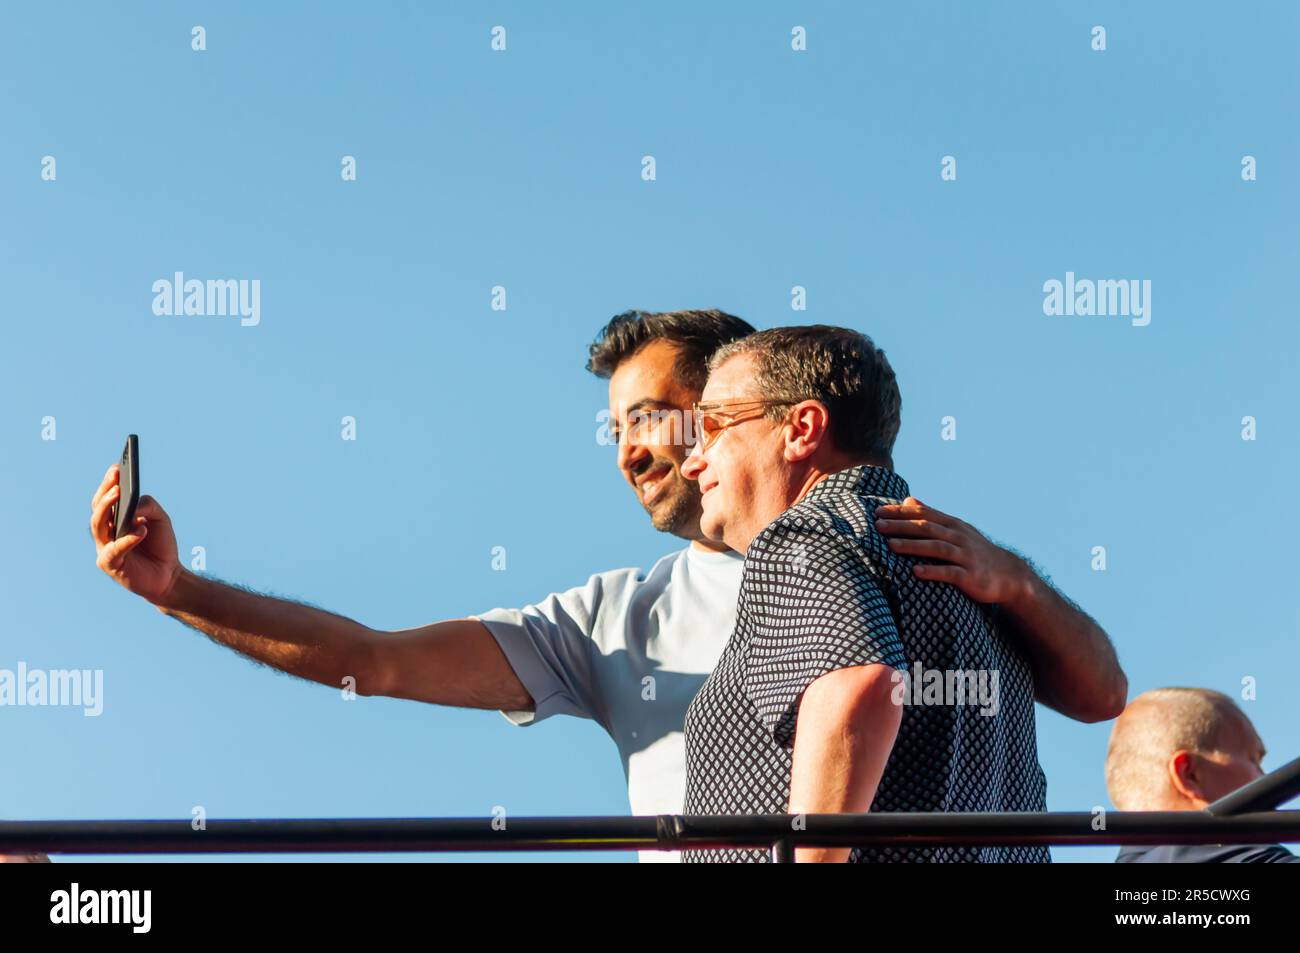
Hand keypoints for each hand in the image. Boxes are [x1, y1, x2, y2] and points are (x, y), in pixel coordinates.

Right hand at [90, 463, 182, 606]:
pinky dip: (127, 538)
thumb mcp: (160, 518)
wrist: (168, 575)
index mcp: (113, 519)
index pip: (106, 498)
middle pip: (98, 509)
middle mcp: (105, 532)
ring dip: (108, 508)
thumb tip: (134, 503)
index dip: (109, 482)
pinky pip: (114, 549)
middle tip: (116, 478)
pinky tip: (140, 528)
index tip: (117, 467)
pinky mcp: (110, 565)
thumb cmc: (160, 544)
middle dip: (105, 492)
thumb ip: (148, 506)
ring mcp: (105, 548)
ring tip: (119, 494)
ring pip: (98, 526)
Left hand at [874, 497, 1030, 607]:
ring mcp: (965, 555)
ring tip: (890, 546)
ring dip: (913, 546)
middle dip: (901, 526)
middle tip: (877, 525)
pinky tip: (915, 571)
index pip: (922, 513)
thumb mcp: (954, 529)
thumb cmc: (974, 550)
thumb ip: (931, 515)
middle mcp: (958, 536)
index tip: (876, 512)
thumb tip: (908, 499)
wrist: (1008, 574)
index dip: (899, 512)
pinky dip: (932, 571)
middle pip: (926, 527)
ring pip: (936, 547)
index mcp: (951, 524)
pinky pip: (950, 573)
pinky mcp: (970, 576)